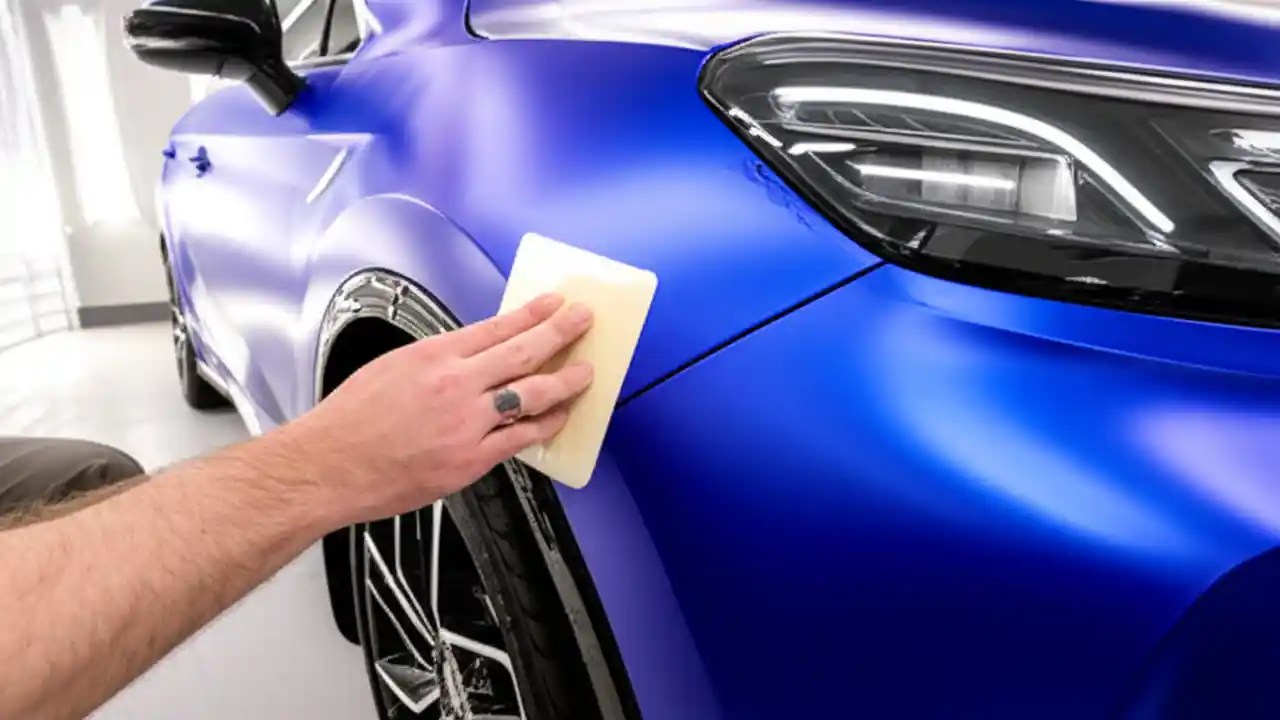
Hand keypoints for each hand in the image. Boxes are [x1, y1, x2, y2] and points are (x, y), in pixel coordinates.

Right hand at [281, 294, 592, 528]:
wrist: (329, 466)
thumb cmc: (350, 422)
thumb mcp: (391, 368)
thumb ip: (437, 361)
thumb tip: (474, 358)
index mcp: (433, 355)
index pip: (497, 327)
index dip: (533, 313)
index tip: (554, 303)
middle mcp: (456, 385)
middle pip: (523, 352)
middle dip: (560, 332)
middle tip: (583, 321)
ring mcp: (467, 423)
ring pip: (531, 395)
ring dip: (565, 382)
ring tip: (584, 374)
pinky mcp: (470, 459)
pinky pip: (521, 439)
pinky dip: (544, 426)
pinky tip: (558, 417)